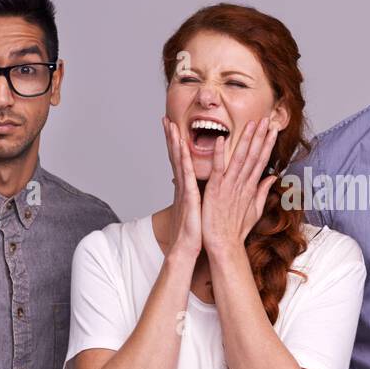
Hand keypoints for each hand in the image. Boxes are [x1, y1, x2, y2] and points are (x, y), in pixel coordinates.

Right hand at [162, 116, 201, 260]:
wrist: (188, 249)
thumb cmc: (195, 231)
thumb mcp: (199, 208)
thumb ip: (201, 195)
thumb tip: (203, 187)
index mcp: (187, 188)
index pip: (182, 161)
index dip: (177, 145)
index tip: (174, 128)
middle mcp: (183, 186)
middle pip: (176, 157)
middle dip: (170, 138)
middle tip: (166, 120)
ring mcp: (184, 190)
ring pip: (179, 162)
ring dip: (174, 143)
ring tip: (170, 126)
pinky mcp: (188, 197)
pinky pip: (186, 175)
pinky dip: (184, 160)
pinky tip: (182, 147)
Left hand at [200, 118, 278, 255]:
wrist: (224, 246)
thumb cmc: (235, 230)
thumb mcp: (254, 210)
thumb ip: (262, 191)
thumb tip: (273, 177)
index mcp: (249, 187)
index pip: (261, 161)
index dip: (267, 144)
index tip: (272, 129)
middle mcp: (242, 184)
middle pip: (254, 156)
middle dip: (261, 137)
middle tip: (266, 119)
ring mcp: (229, 187)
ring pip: (239, 158)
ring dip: (246, 140)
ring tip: (252, 124)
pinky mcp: (215, 190)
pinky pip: (218, 169)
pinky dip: (219, 154)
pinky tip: (222, 140)